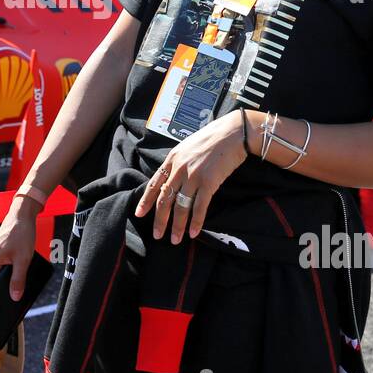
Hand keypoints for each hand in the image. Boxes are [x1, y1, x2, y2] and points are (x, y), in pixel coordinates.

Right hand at [0, 195, 38, 300]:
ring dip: (10, 280)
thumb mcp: (23, 260)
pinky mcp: (1, 252)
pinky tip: (21, 274)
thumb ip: (18, 280)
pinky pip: (4, 267)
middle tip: (17, 299)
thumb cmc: (21, 234)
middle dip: (5, 290)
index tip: (5, 307)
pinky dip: (11, 271)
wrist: (22, 215)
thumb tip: (15, 297)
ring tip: (21, 287)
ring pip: (0, 274)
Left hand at [134, 110, 247, 242]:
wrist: (233, 133)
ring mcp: (193, 176)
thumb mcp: (187, 147)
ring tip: (175, 239)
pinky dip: (195, 222)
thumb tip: (171, 179)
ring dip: (177, 226)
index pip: (154, 184)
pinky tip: (193, 232)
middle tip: (157, 235)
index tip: (139, 214)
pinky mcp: (209, 182)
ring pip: (181, 206)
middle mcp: (179, 168)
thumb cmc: (212, 139)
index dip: (146, 201)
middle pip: (165, 199)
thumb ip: (178, 163)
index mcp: (172, 159)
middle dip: (160, 220)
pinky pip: (199, 207)